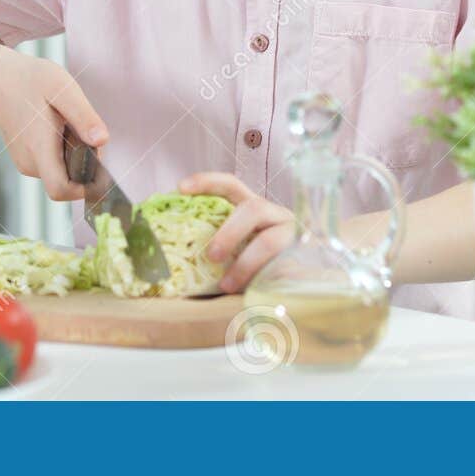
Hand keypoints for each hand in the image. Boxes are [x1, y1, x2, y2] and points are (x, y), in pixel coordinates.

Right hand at [0, 52, 107, 202]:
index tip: (98, 165)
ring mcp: (25, 163)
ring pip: (61, 171)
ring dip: (74, 154)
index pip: (61, 189)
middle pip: (67, 180)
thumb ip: (83, 117)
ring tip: (66, 122)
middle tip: (83, 127)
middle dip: (84, 162)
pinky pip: (52, 164)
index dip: (85, 187)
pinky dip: (62, 150)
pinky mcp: (25, 159)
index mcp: (39, 148)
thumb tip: (102, 141)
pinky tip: (57, 125)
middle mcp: (29, 162)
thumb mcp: (62, 90)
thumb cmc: (30, 81)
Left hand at [178, 172, 293, 292]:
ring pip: (270, 242)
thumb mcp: (235, 251)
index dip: (207, 182)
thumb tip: (170, 256)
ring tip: (227, 286)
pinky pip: (286, 267)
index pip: (231, 185)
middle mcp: (274, 214)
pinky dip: (266, 279)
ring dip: (245, 265)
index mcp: (252, 207)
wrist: (304, 288)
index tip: (180, 188)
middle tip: (212, 257)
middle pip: (253, 209)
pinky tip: (255, 293)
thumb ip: (213, 248)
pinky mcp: (304, 259)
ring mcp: (291, 235)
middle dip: (229, 232)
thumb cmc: (257, 267)